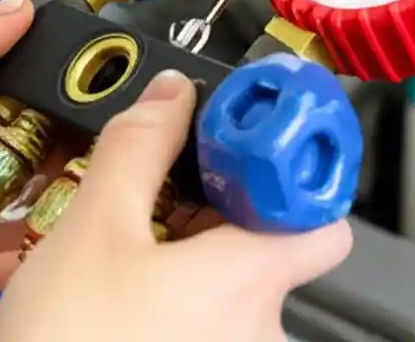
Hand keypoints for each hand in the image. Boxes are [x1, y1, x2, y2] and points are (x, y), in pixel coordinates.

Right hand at [0, 70, 353, 341]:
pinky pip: (208, 332)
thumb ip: (140, 149)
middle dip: (215, 225)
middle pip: (265, 252)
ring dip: (188, 272)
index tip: (246, 155)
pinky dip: (175, 313)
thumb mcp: (91, 231)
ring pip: (231, 298)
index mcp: (252, 278)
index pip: (323, 216)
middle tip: (157, 208)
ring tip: (124, 267)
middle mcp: (263, 332)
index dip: (287, 178)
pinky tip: (124, 310)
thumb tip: (171, 96)